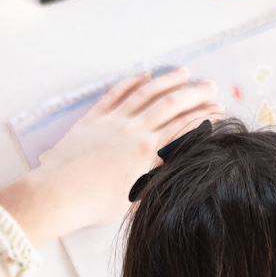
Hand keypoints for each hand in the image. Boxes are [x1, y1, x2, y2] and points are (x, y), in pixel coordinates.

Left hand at [0, 71, 220, 244]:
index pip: (183, 127)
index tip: (218, 110)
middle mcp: (132, 130)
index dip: (204, 117)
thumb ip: (157, 179)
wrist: (57, 193)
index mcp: (146, 152)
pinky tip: (144, 75)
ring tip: (184, 73)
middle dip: (194, 93)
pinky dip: (132, 82)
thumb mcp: (135, 198)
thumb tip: (175, 167)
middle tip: (211, 87)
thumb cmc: (94, 203)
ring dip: (167, 80)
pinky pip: (116, 93)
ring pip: (145, 93)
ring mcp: (112, 120)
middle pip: (170, 104)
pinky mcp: (93, 117)